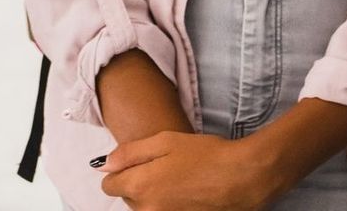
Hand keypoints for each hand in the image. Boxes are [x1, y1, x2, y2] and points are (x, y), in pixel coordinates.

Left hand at [98, 131, 280, 210]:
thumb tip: (103, 165)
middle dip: (138, 183)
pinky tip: (187, 193)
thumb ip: (129, 153)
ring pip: (146, 209)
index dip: (120, 172)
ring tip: (178, 180)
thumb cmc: (207, 155)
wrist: (244, 178)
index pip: (109, 186)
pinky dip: (170, 205)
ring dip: (153, 196)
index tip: (135, 164)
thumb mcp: (165, 141)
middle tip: (163, 167)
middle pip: (128, 199)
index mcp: (140, 187)